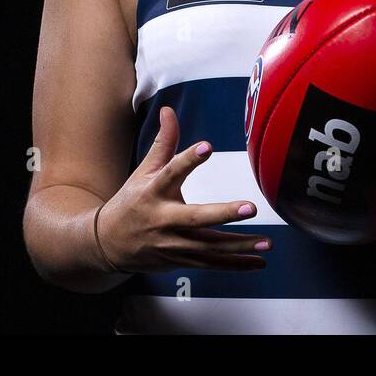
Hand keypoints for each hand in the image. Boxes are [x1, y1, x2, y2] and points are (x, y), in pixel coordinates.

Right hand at [95, 106, 270, 271]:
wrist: (108, 243)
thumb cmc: (132, 202)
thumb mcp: (143, 171)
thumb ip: (163, 142)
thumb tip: (169, 110)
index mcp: (153, 192)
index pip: (170, 172)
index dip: (187, 159)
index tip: (206, 146)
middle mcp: (164, 220)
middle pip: (195, 219)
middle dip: (223, 214)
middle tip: (250, 208)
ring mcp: (173, 244)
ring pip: (209, 247)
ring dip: (239, 247)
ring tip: (266, 243)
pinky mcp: (181, 260)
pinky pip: (212, 264)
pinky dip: (236, 265)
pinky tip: (258, 262)